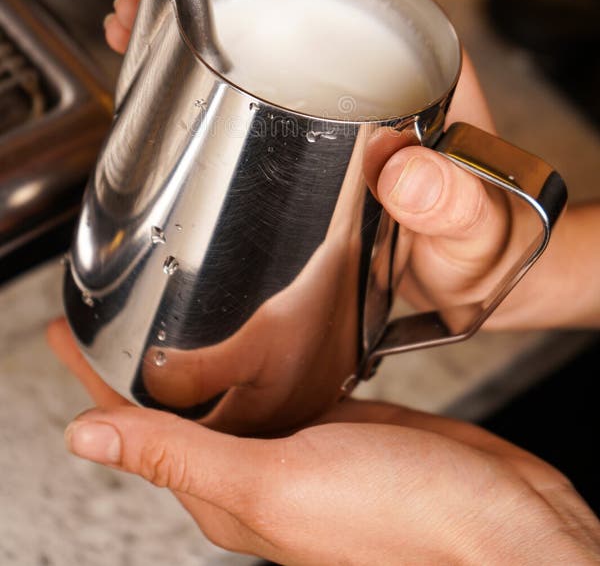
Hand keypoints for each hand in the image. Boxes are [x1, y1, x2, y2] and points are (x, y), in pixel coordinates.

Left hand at [48, 317, 599, 565]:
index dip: (94, 378)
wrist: (496, 524)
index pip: (134, 427)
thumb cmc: (398, 523)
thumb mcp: (272, 485)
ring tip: (173, 306)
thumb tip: (85, 439)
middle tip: (114, 308)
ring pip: (230, 388)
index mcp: (224, 488)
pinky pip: (284, 379)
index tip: (67, 333)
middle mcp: (256, 466)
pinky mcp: (340, 419)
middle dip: (140, 358)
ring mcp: (299, 442)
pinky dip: (260, 352)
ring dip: (197, 350)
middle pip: (176, 404)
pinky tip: (258, 329)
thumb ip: (180, 457)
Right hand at [103, 0, 520, 322]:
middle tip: (152, 10)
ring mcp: (341, 104)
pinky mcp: (315, 140)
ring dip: (201, 36)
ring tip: (140, 40)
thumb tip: (404, 172)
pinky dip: (212, 85)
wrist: (475, 283)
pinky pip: (259, 93)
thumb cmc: (486, 244)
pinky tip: (172, 95)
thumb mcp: (475, 227)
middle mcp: (377, 71)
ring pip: (265, 47)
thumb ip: (456, 204)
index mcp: (420, 64)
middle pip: (290, 5)